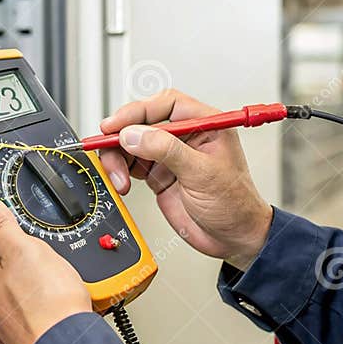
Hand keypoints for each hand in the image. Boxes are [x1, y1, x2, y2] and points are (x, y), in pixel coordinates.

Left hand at [0, 195, 92, 343]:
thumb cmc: (49, 308)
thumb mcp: (26, 252)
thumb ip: (1, 228)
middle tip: (5, 228)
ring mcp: (8, 320)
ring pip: (9, 288)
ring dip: (18, 274)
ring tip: (35, 265)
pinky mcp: (28, 335)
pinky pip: (28, 309)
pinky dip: (34, 299)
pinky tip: (49, 299)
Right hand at [100, 89, 272, 268]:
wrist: (234, 239)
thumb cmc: (235, 204)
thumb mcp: (202, 173)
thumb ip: (166, 150)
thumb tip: (134, 135)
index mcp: (205, 125)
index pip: (165, 105)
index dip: (137, 111)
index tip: (116, 125)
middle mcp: (185, 137)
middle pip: (143, 123)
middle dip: (121, 136)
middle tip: (107, 148)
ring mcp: (170, 156)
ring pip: (132, 144)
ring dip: (118, 158)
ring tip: (118, 177)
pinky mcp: (160, 175)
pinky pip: (131, 165)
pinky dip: (120, 172)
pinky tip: (122, 183)